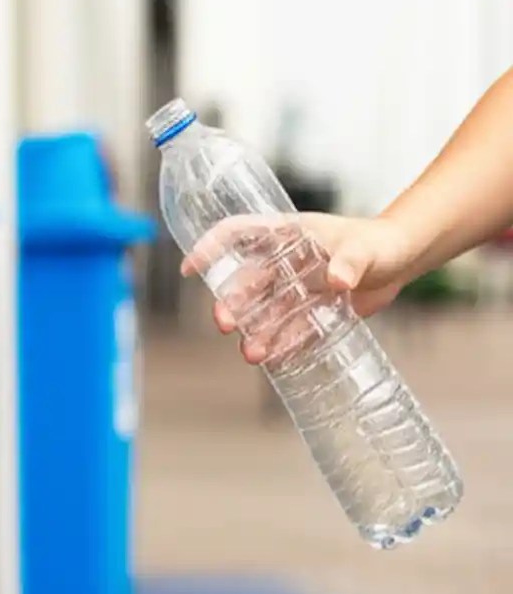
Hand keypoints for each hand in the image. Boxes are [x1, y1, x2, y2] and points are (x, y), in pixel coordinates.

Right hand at [181, 213, 421, 363]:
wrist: (403, 260)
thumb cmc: (380, 243)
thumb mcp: (365, 250)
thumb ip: (350, 263)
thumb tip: (338, 281)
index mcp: (286, 234)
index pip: (238, 233)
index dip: (210, 247)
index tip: (191, 268)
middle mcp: (284, 261)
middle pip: (246, 280)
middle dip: (232, 302)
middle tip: (225, 324)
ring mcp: (296, 287)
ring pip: (266, 311)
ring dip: (255, 331)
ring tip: (252, 354)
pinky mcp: (312, 310)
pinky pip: (291, 330)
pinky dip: (282, 344)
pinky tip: (273, 360)